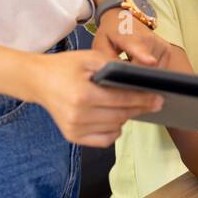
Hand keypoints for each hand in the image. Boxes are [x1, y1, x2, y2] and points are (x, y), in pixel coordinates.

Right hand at [21, 49, 163, 146]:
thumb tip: (140, 77)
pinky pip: (103, 140)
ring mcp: (74, 129)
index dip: (143, 99)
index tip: (159, 98)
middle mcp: (78, 115)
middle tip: (155, 102)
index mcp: (83, 94)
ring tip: (131, 107)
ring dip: (127, 118)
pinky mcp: (72, 137)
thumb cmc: (66, 66)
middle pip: (121, 115)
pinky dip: (114, 131)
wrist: (38, 81)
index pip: (122, 99)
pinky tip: (115, 118)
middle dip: (140, 108)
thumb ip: (114, 66)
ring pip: (114, 129)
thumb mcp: (89, 57)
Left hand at [92, 8, 170, 67]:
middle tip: (121, 67)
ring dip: (141, 72)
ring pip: (153, 71)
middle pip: (145, 68)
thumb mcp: (101, 44)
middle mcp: (148, 38)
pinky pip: (159, 69)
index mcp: (128, 36)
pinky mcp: (167, 50)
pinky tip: (139, 62)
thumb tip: (114, 74)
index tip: (151, 61)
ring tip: (130, 61)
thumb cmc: (110, 32)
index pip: (138, 47)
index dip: (144, 56)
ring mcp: (160, 43)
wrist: (122, 16)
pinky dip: (149, 70)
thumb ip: (106, 59)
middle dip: (133, 75)